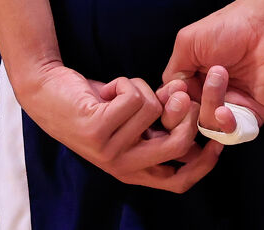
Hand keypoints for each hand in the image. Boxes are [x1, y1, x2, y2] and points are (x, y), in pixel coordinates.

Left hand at [20, 61, 218, 191]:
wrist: (46, 90)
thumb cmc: (92, 104)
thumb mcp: (129, 122)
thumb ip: (159, 124)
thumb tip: (194, 110)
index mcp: (133, 170)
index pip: (178, 181)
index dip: (203, 164)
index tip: (217, 139)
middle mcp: (122, 166)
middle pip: (176, 143)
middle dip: (185, 111)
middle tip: (174, 92)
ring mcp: (108, 150)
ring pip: (153, 109)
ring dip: (141, 89)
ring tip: (120, 92)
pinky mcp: (97, 129)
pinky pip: (134, 96)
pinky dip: (125, 82)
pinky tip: (107, 89)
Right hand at [164, 0, 263, 139]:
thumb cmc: (229, 27)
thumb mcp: (188, 42)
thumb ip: (173, 71)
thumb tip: (169, 97)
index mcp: (194, 80)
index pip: (173, 106)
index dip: (169, 106)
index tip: (175, 91)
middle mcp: (211, 96)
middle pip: (186, 123)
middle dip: (183, 112)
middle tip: (188, 91)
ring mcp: (232, 106)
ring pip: (208, 127)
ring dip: (207, 107)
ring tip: (219, 75)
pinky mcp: (253, 114)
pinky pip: (234, 134)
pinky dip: (225, 126)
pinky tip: (224, 111)